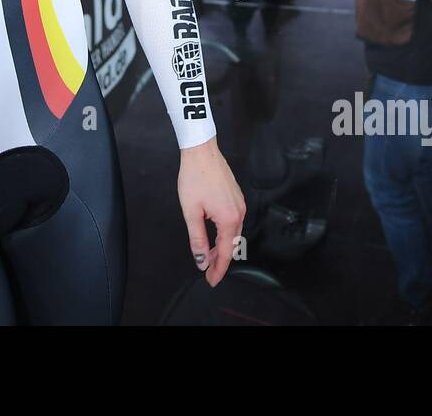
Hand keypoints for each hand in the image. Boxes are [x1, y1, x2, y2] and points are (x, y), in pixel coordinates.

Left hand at [178, 139, 245, 286]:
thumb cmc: (194, 177)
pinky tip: (213, 235)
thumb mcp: (191, 212)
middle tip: (207, 271)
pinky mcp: (237, 198)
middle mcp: (239, 213)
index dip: (217, 270)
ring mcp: (240, 204)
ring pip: (234, 234)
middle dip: (220, 260)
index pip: (225, 253)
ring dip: (222, 247)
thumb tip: (200, 259)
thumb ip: (197, 238)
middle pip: (232, 246)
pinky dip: (225, 234)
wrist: (201, 151)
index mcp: (229, 219)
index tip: (211, 280)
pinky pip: (234, 222)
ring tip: (207, 255)